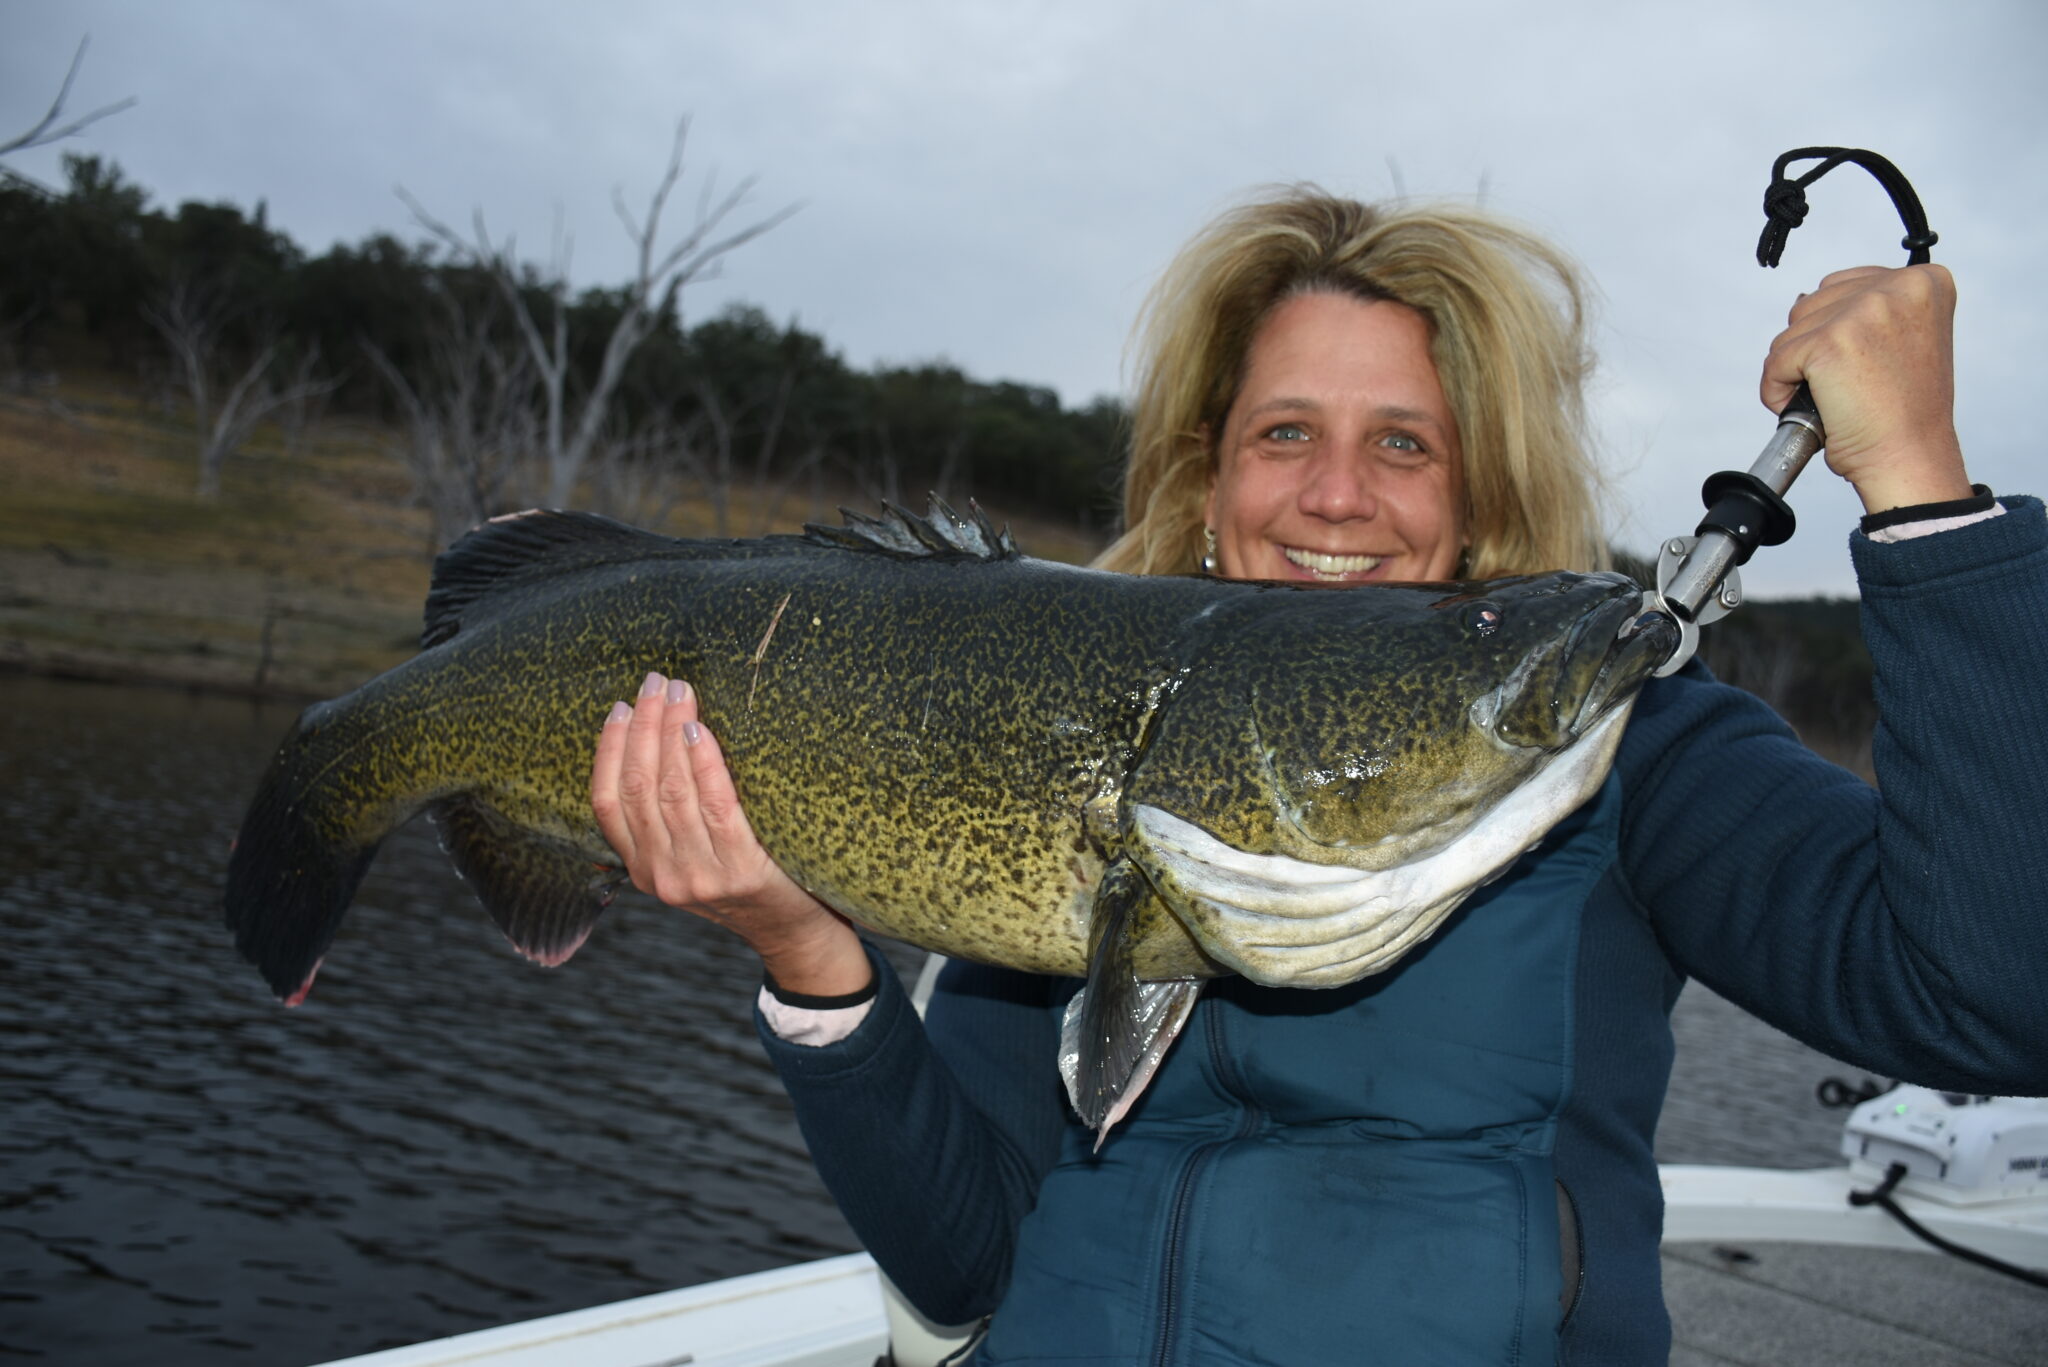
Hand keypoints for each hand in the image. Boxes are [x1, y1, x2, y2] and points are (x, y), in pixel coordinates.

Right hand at [591, 671, 870, 996]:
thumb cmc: (748, 879)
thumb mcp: (693, 857)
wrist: (797, 932)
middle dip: (643, 726)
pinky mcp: (740, 871)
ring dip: (670, 733)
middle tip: (655, 683)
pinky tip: (700, 730)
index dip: (609, 750)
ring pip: (671, 791)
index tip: (620, 707)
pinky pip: (714, 805)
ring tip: (679, 693)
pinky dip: (703, 762)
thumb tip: (658, 738)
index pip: (606, 803)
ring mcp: (698, 877)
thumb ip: (669, 818)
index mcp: (642, 869)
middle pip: (638, 787)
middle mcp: (661, 876)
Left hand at [1761, 263, 1972, 514]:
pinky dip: (1778, 391)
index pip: (1845, 286)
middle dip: (1814, 348)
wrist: (1908, 457)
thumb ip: (1868, 309)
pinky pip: (1776, 361)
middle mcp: (1900, 287)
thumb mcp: (1903, 338)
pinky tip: (1812, 409)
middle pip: (1813, 304)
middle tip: (1848, 387)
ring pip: (1791, 330)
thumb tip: (1805, 298)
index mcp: (1924, 282)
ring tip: (1833, 397)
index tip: (1863, 365)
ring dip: (1797, 369)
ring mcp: (1864, 311)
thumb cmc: (1903, 411)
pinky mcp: (1829, 342)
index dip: (1838, 330)